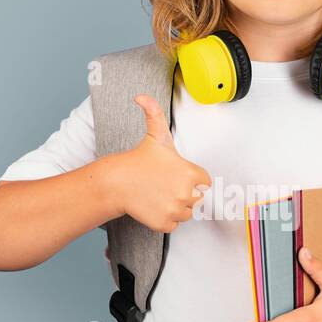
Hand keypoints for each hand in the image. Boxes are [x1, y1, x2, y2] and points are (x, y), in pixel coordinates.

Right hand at [114, 95, 212, 232]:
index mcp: (192, 173)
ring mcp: (176, 210)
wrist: (117, 182)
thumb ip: (154, 113)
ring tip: (158, 194)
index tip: (175, 174)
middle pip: (196, 198)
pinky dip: (165, 219)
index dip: (191, 178)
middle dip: (183, 193)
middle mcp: (187, 193)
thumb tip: (141, 96)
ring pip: (185, 213)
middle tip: (164, 184)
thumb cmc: (139, 159)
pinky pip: (173, 225)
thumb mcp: (154, 134)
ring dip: (175, 207)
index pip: (204, 182)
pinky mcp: (165, 224)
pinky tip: (153, 205)